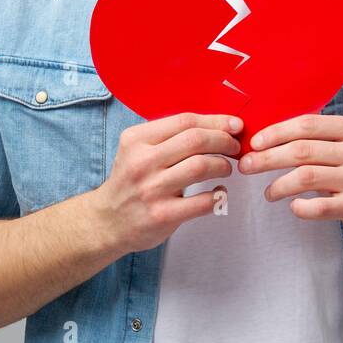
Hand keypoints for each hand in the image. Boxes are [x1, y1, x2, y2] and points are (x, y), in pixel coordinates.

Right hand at [92, 112, 243, 255]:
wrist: (107, 221)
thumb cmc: (130, 182)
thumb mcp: (137, 150)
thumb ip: (167, 137)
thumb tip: (215, 125)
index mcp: (136, 139)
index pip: (184, 121)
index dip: (216, 121)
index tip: (234, 125)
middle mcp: (142, 162)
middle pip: (195, 140)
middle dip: (224, 140)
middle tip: (234, 146)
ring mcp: (151, 189)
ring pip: (201, 166)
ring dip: (223, 165)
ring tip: (226, 167)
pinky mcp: (161, 215)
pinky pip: (202, 202)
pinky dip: (219, 195)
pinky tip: (219, 192)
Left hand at [240, 114, 342, 246]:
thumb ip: (318, 138)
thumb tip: (266, 136)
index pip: (308, 124)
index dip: (276, 132)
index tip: (254, 143)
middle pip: (302, 150)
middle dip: (267, 158)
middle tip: (246, 166)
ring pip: (306, 177)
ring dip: (278, 185)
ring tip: (268, 193)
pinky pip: (318, 207)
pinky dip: (299, 207)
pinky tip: (293, 206)